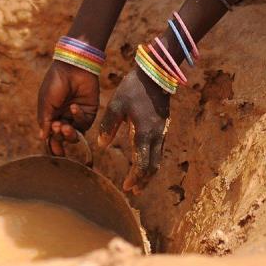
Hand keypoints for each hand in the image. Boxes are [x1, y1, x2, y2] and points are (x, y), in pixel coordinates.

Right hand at [36, 60, 99, 156]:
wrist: (72, 67)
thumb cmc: (55, 82)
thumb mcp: (46, 102)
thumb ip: (45, 121)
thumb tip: (43, 138)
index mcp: (51, 115)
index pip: (51, 135)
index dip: (52, 145)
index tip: (53, 153)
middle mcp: (64, 117)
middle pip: (63, 137)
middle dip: (60, 137)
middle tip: (58, 128)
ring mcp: (77, 116)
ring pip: (75, 134)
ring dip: (69, 133)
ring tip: (64, 125)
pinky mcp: (89, 112)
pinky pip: (84, 123)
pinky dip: (78, 118)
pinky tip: (74, 107)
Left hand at [95, 67, 170, 192]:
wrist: (156, 74)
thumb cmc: (133, 88)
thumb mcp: (116, 105)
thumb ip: (108, 126)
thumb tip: (102, 145)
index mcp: (144, 133)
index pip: (141, 164)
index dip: (135, 178)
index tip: (126, 187)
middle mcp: (157, 136)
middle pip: (153, 167)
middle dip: (143, 181)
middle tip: (133, 191)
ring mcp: (162, 132)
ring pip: (158, 159)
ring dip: (148, 173)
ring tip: (139, 183)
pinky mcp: (163, 127)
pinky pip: (159, 150)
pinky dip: (151, 161)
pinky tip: (143, 162)